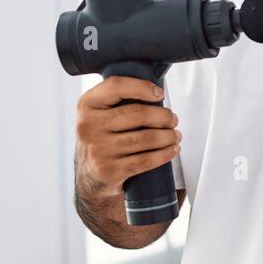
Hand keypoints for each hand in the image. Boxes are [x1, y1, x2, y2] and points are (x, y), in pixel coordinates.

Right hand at [75, 76, 180, 198]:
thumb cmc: (101, 140)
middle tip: (172, 120)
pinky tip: (172, 150)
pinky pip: (145, 160)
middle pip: (138, 114)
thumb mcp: (98, 115)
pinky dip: (164, 154)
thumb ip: (116, 101)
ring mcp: (98, 150)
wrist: (88, 177)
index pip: (116, 86)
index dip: (142, 87)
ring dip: (168, 136)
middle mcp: (89, 126)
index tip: (159, 93)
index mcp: (87, 105)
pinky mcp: (109, 171)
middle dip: (163, 116)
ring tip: (174, 135)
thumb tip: (155, 91)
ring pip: (146, 138)